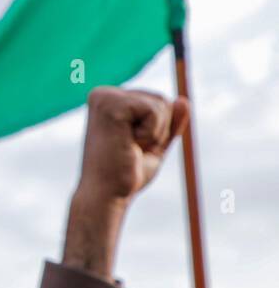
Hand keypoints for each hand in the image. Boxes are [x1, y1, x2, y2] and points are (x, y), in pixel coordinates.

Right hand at [76, 87, 189, 202]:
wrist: (106, 194)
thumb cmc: (126, 174)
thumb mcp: (155, 145)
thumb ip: (169, 123)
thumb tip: (183, 100)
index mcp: (110, 101)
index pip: (157, 101)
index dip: (158, 130)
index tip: (131, 146)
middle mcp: (103, 94)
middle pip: (161, 99)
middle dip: (159, 129)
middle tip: (131, 149)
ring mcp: (104, 97)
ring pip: (160, 102)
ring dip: (155, 133)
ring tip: (128, 147)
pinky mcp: (110, 104)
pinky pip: (153, 110)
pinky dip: (151, 133)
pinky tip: (127, 143)